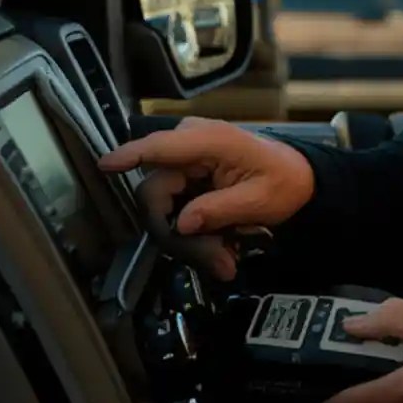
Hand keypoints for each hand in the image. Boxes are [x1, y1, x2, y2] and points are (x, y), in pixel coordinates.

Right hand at [98, 117, 314, 279]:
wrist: (299, 181)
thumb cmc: (284, 181)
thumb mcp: (260, 199)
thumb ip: (220, 208)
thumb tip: (182, 222)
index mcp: (209, 140)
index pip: (160, 147)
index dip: (129, 157)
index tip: (103, 166)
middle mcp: (189, 148)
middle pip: (157, 197)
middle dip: (182, 235)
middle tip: (220, 262)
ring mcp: (184, 166)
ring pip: (166, 213)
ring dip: (194, 243)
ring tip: (227, 260)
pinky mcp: (185, 184)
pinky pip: (176, 215)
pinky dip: (197, 237)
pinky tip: (222, 250)